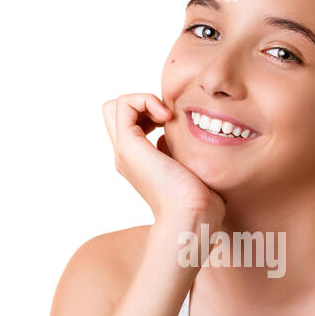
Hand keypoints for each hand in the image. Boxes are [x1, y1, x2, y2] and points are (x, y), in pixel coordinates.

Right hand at [102, 93, 224, 231]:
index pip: (129, 123)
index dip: (148, 111)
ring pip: (115, 106)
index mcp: (138, 161)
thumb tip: (171, 135)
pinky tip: (167, 117)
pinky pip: (124, 103)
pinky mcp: (129, 146)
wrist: (192, 216)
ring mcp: (124, 151)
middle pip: (115, 113)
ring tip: (166, 117)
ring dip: (143, 99)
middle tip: (165, 117)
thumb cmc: (199, 199)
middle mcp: (126, 156)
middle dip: (141, 103)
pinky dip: (145, 99)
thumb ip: (176, 149)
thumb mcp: (187, 166)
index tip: (172, 122)